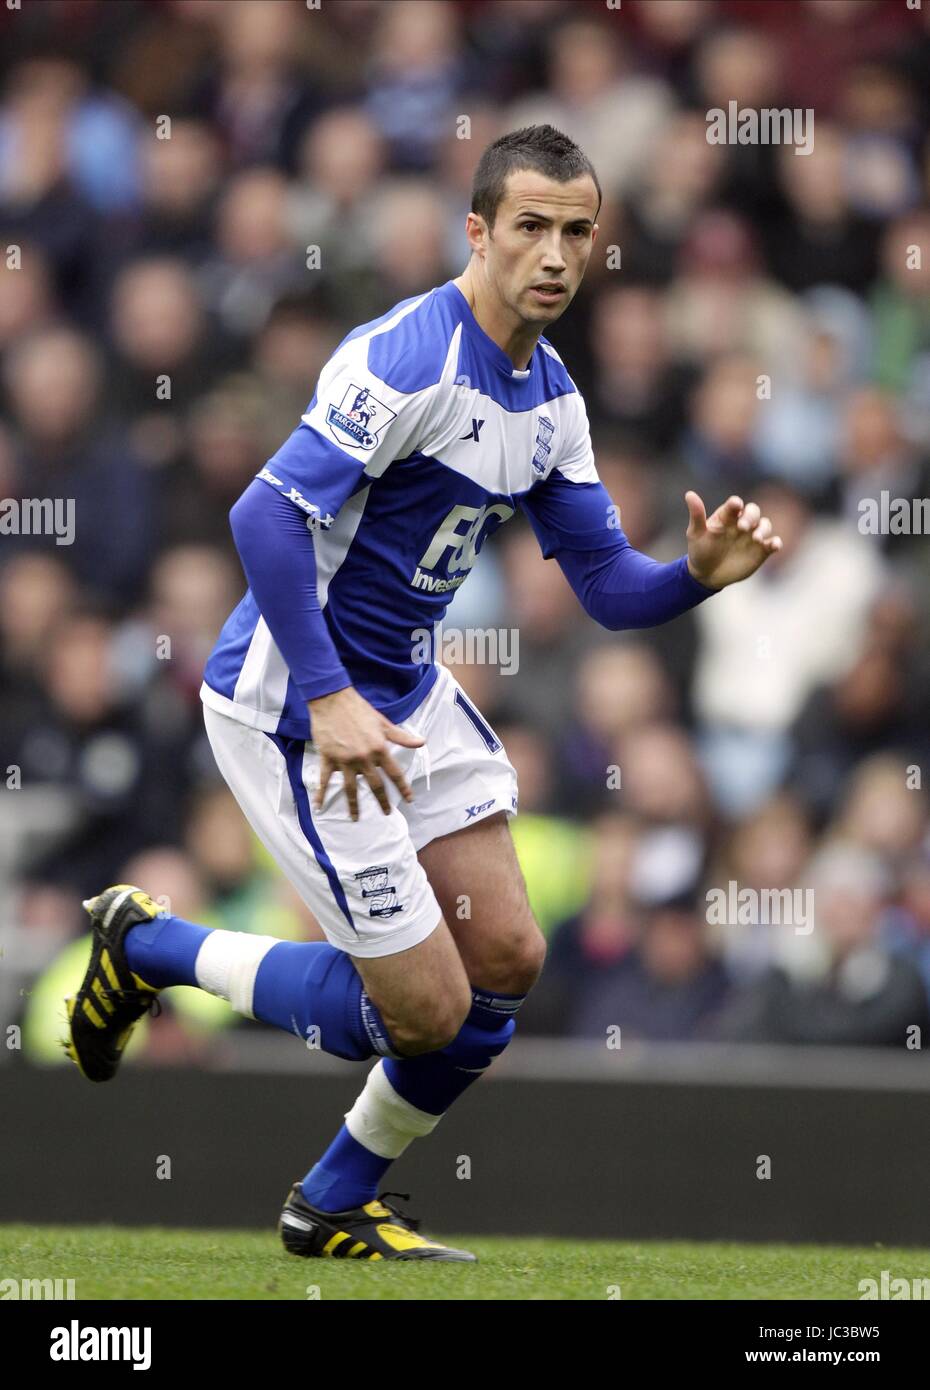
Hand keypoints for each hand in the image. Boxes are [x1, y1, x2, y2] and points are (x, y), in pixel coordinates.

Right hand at [308, 686, 423, 820]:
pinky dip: (321, 794)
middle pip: (375, 785)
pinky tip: (319, 806)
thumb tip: (422, 742)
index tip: (409, 799)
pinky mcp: (328, 758)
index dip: (403, 788)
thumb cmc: (359, 709)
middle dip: (382, 801)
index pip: (394, 773)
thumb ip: (401, 737)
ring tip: (355, 818)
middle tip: (387, 813)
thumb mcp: (383, 723)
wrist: (333, 700)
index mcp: (379, 749)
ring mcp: (344, 760)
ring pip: (351, 788)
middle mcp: (363, 758)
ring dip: (354, 806)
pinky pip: (325, 780)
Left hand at [684, 491, 781, 590]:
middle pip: (753, 511)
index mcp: (727, 516)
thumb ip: (696, 515)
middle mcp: (742, 523)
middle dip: (751, 516)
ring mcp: (753, 536)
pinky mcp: (761, 551)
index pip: (734, 505)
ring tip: (756, 538)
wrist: (707, 575)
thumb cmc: (700, 551)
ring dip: (763, 529)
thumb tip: (689, 494)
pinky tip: (775, 545)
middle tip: (743, 527)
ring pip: (765, 524)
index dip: (736, 504)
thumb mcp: (695, 534)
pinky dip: (776, 543)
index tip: (735, 505)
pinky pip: (773, 543)